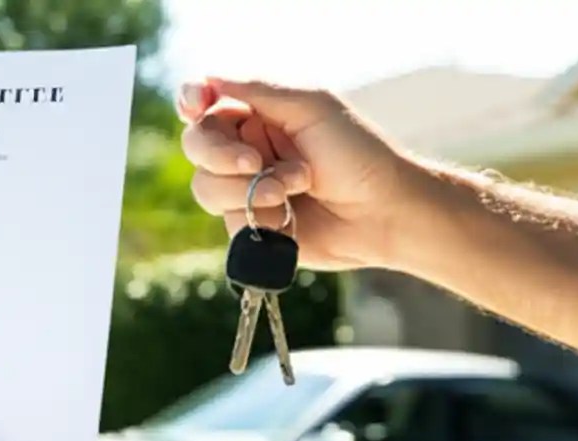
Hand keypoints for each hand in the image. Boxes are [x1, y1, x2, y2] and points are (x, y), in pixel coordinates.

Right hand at [178, 78, 432, 271]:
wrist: (384, 213)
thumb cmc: (358, 154)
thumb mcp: (312, 108)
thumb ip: (260, 91)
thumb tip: (209, 78)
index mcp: (260, 115)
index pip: (207, 104)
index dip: (193, 101)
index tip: (197, 104)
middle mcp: (247, 150)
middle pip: (197, 145)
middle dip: (219, 155)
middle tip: (254, 164)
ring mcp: (246, 190)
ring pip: (206, 186)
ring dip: (245, 189)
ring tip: (290, 191)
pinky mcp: (251, 226)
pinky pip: (228, 220)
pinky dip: (258, 216)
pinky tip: (289, 217)